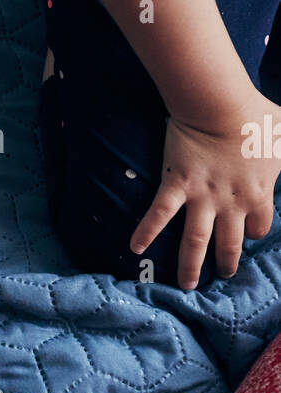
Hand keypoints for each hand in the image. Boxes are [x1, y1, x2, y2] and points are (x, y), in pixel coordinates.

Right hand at [130, 106, 277, 288]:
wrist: (221, 106)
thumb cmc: (256, 118)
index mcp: (257, 195)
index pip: (258, 227)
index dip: (253, 231)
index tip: (247, 232)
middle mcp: (230, 205)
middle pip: (229, 244)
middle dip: (226, 263)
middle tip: (222, 275)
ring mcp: (202, 198)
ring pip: (196, 241)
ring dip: (190, 265)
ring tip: (186, 285)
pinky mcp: (176, 186)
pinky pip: (159, 214)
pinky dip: (146, 232)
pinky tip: (134, 249)